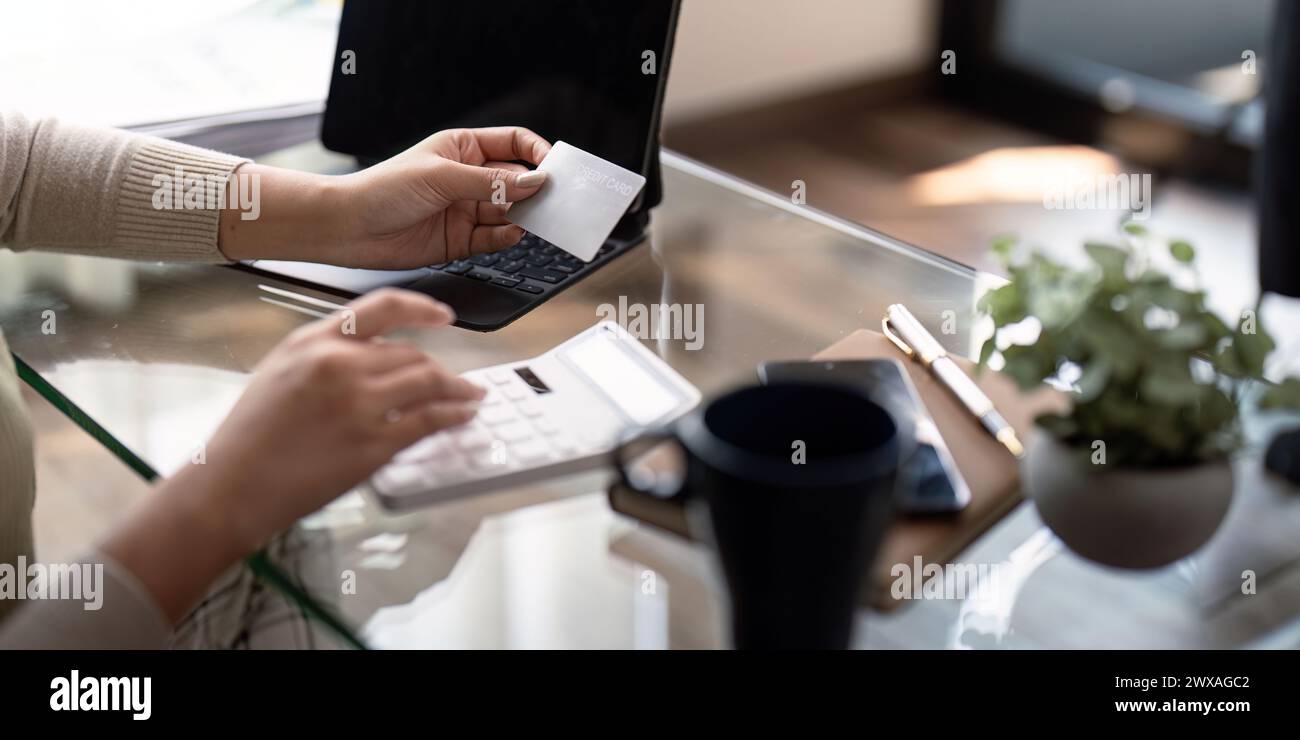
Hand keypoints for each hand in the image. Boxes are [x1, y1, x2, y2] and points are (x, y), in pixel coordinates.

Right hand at [203, 289, 484, 547]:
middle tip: (454, 380)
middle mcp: (340, 365)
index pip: (383, 307)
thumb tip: (378, 352)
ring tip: (471, 395)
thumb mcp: (282, 369)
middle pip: (412, 354)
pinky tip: (462, 416)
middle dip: (439, 368)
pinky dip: (454, 415)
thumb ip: (328, 352)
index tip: (443, 316)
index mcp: (315, 340)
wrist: (234, 483)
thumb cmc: (251, 433)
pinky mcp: (374, 443)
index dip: (422, 308)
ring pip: (429, 382)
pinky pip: (429, 420)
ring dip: (458, 389)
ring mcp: (360, 404)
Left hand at [217, 127, 552, 268]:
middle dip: (536, 189)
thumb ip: (491, 182)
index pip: (513, 143)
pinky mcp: (460, 241)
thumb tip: (533, 181)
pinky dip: (506, 238)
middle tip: (557, 199)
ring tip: (539, 220)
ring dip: (525, 216)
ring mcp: (465, 210)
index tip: (554, 167)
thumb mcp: (441, 177)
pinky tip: (512, 235)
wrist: (347, 228)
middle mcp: (468, 179)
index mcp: (463, 149)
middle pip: (516, 180)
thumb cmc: (382, 189)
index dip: (536, 152)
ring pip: (509, 212)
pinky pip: (494, 239)